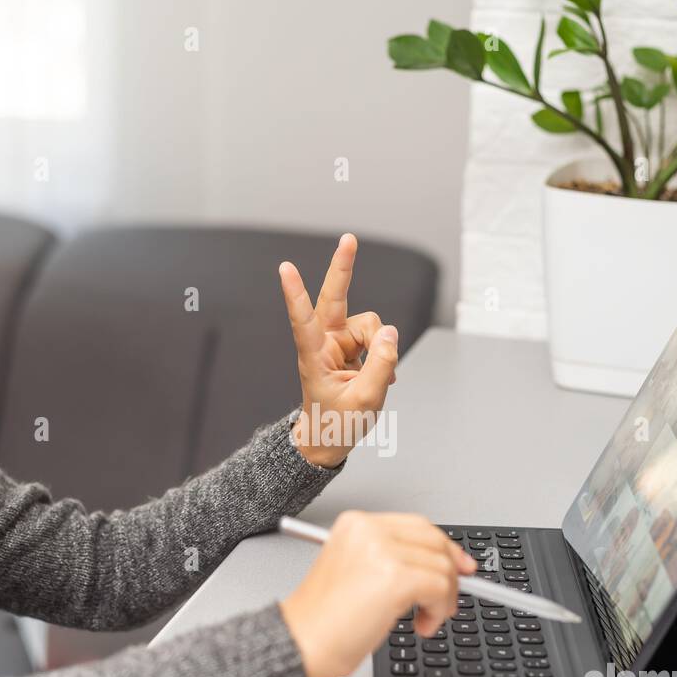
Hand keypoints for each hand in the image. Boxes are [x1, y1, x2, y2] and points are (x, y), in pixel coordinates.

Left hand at [279, 234, 399, 468]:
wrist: (329, 438)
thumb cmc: (336, 423)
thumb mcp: (365, 400)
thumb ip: (381, 365)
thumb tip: (391, 333)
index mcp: (314, 357)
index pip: (303, 321)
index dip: (296, 294)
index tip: (285, 268)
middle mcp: (324, 343)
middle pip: (335, 298)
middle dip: (343, 268)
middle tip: (349, 238)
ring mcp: (338, 344)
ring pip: (370, 325)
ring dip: (382, 346)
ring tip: (380, 377)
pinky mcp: (351, 348)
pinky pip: (377, 339)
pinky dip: (384, 355)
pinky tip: (380, 375)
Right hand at [279, 511, 477, 676]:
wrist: (301, 643)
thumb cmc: (323, 620)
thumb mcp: (357, 573)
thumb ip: (395, 561)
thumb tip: (442, 565)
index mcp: (356, 524)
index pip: (416, 526)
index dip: (442, 547)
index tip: (458, 567)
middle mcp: (368, 530)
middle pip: (433, 541)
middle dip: (450, 572)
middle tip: (448, 600)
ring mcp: (382, 551)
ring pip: (442, 566)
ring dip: (443, 598)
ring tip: (424, 620)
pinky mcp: (395, 578)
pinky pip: (440, 587)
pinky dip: (439, 610)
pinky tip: (422, 625)